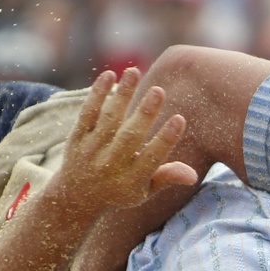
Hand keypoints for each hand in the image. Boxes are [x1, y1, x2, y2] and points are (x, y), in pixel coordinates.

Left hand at [52, 67, 195, 215]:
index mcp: (131, 181)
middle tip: (159, 91)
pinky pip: (87, 113)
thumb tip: (194, 175)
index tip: (180, 119)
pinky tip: (109, 75)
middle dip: (144, 114)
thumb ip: (167, 178)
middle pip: (129, 137)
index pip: (151, 158)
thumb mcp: (144, 191)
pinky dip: (97, 94)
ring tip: (134, 72)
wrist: (76, 198)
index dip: (165, 139)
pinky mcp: (76, 138)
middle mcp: (110, 166)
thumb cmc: (120, 190)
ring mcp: (91, 151)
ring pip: (108, 120)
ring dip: (122, 95)